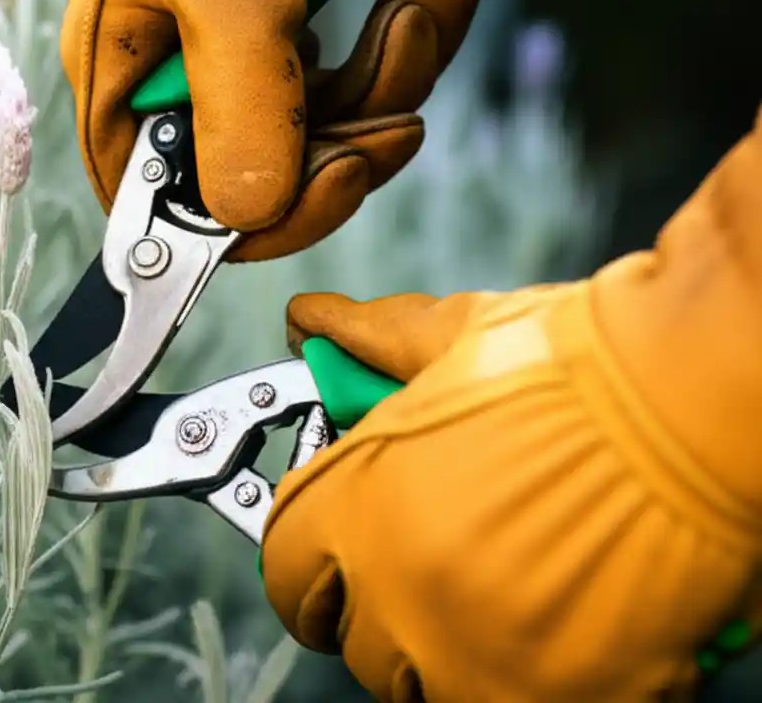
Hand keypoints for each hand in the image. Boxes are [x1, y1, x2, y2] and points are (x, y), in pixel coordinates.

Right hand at [60, 0, 482, 260]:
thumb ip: (234, 104)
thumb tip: (242, 219)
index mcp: (133, 61)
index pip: (152, 191)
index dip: (213, 224)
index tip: (285, 216)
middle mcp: (196, 67)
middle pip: (254, 181)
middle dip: (325, 166)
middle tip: (371, 140)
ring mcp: (272, 47)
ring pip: (330, 137)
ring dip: (384, 95)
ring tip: (404, 23)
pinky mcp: (340, 22)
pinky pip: (381, 76)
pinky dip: (413, 47)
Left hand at [261, 106, 761, 699]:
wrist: (702, 401)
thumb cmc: (583, 365)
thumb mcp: (456, 340)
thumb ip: (369, 344)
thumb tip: (313, 323)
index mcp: (356, 508)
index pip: (285, 572)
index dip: (310, 567)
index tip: (331, 569)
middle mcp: (401, 594)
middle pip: (357, 639)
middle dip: (388, 607)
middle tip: (443, 570)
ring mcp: (474, 657)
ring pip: (423, 688)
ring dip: (452, 651)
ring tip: (507, 594)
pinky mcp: (554, 699)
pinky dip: (527, 678)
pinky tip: (559, 624)